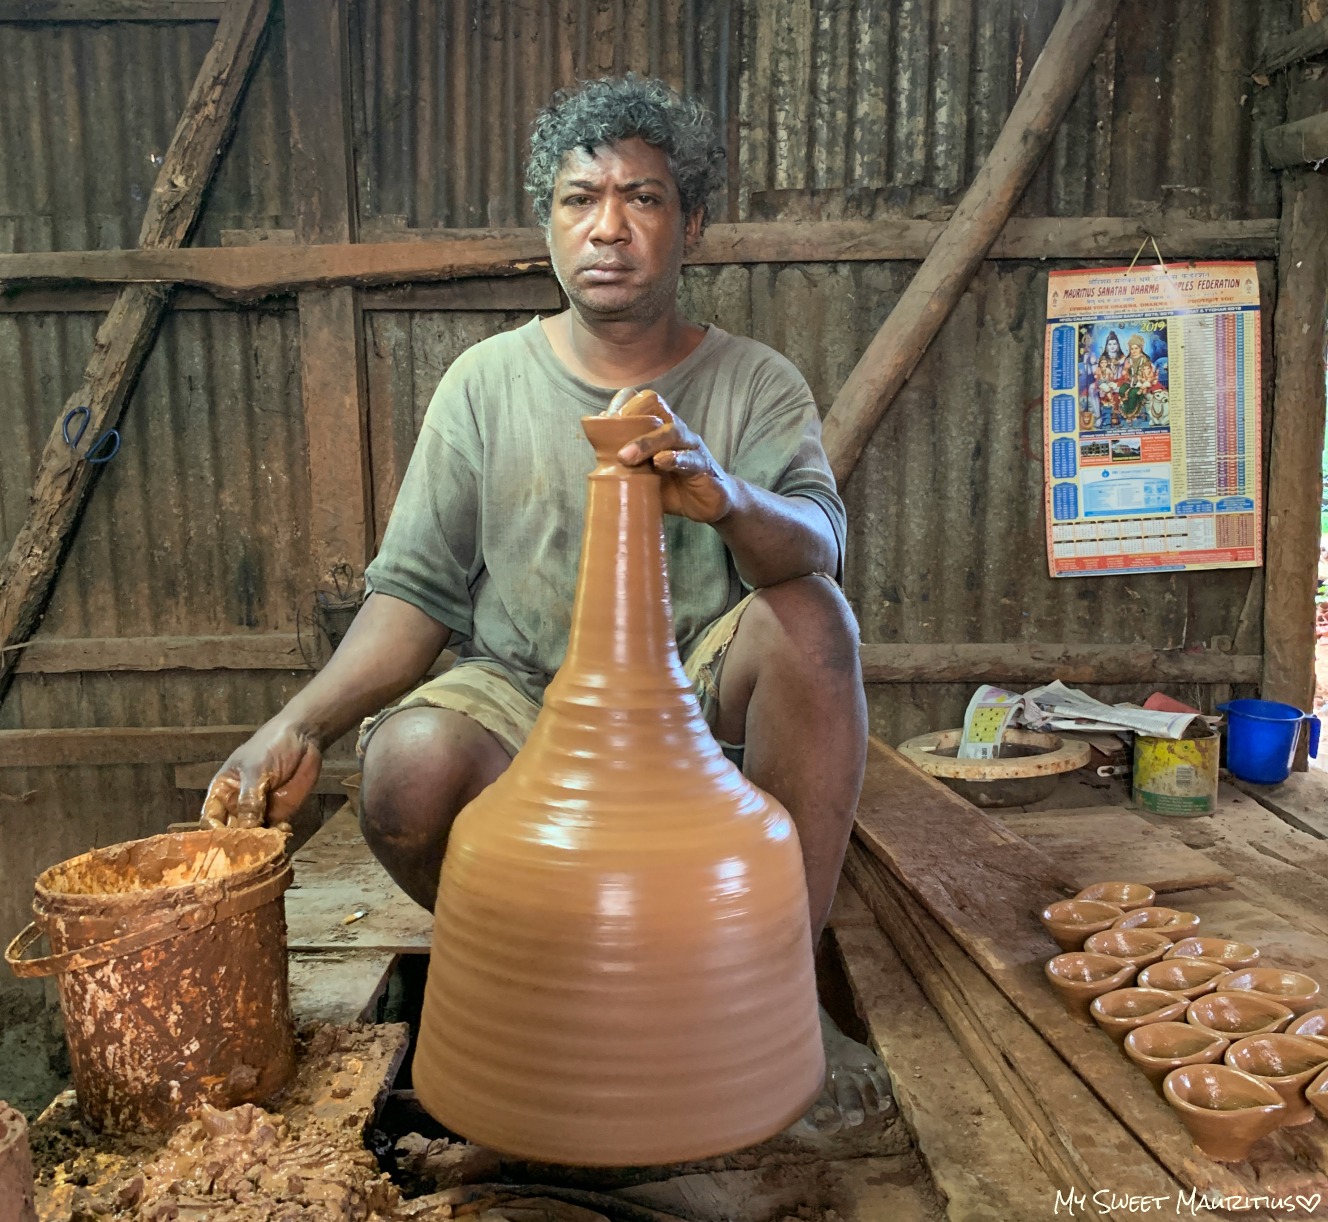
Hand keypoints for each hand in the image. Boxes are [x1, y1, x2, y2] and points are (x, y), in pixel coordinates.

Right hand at [200, 721, 322, 833]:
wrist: (302, 738)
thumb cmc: (270, 747)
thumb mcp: (256, 769)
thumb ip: (250, 798)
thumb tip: (246, 828)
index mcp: (221, 792)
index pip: (209, 819)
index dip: (214, 833)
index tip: (225, 842)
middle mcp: (236, 806)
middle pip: (230, 833)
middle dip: (237, 844)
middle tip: (248, 850)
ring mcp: (257, 812)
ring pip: (252, 836)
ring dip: (259, 844)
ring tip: (268, 843)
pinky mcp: (278, 814)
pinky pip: (273, 833)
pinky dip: (277, 837)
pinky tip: (284, 831)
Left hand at [606, 388, 735, 523]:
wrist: (710, 505)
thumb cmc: (674, 487)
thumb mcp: (646, 474)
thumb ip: (627, 464)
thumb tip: (597, 456)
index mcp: (661, 428)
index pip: (644, 401)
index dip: (622, 404)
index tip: (601, 421)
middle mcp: (677, 431)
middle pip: (655, 408)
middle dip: (629, 418)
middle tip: (608, 439)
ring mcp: (692, 446)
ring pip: (671, 432)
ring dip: (646, 442)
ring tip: (626, 457)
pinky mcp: (704, 466)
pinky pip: (690, 458)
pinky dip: (674, 458)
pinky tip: (661, 462)